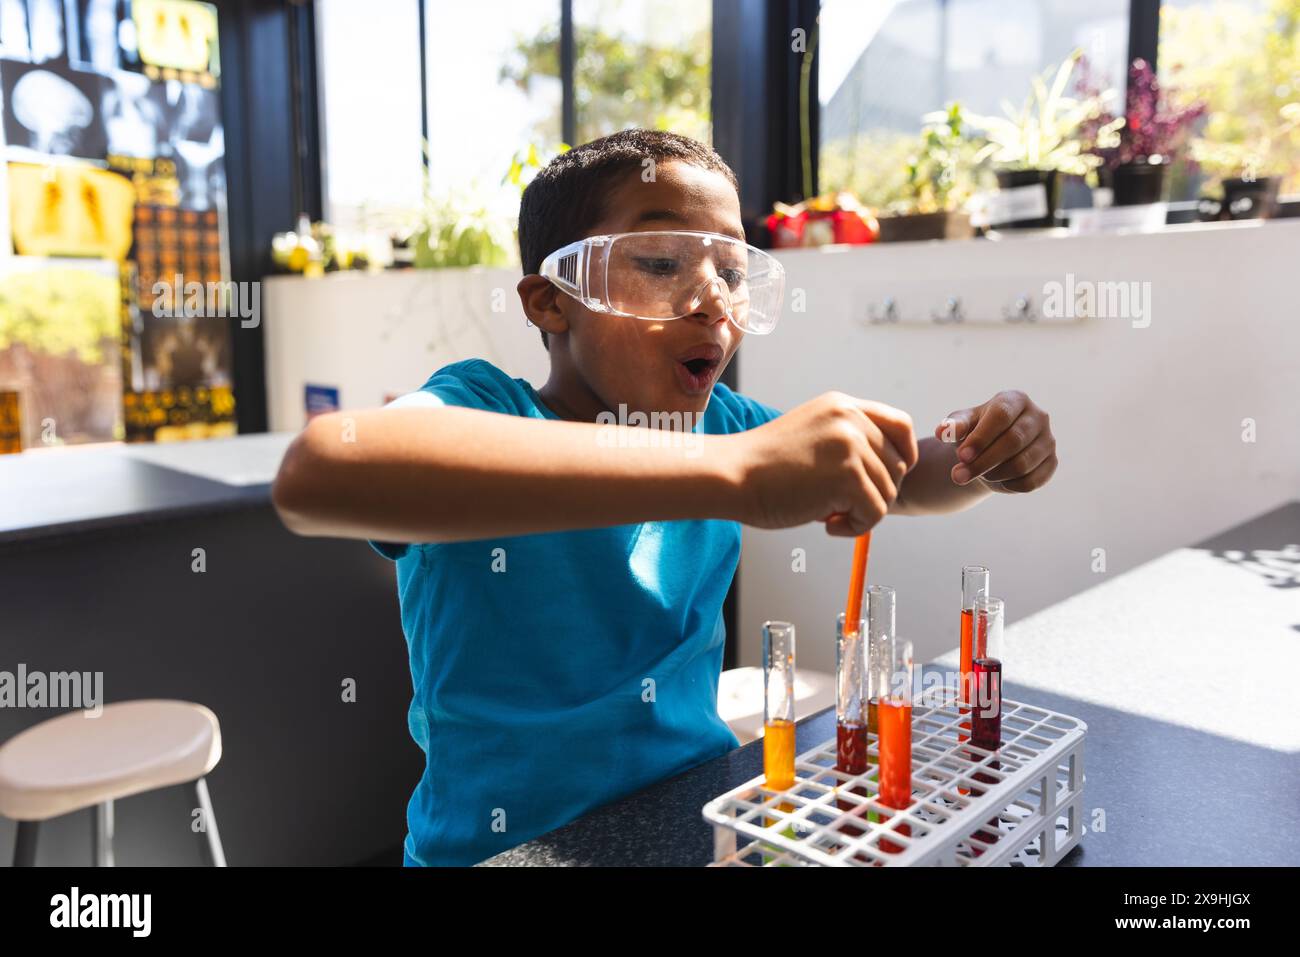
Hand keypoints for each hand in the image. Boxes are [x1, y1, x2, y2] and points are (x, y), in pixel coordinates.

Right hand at [732, 392, 918, 535]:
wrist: (732, 475)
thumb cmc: (764, 466)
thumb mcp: (812, 435)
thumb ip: (848, 442)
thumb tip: (890, 472)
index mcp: (843, 406)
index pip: (901, 425)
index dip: (904, 455)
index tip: (888, 478)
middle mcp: (851, 420)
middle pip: (898, 465)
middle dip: (876, 491)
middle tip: (839, 504)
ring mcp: (851, 446)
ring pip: (888, 493)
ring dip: (862, 512)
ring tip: (828, 514)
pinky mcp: (848, 477)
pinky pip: (875, 514)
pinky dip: (856, 527)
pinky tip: (828, 525)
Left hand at [936, 390, 1056, 492]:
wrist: (991, 453)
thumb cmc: (974, 433)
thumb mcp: (961, 426)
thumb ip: (953, 426)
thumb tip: (942, 432)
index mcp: (1015, 400)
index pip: (1002, 415)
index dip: (981, 437)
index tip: (961, 456)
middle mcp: (1038, 416)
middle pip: (1013, 441)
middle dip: (982, 462)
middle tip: (958, 475)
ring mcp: (1048, 440)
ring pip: (1022, 464)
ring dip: (994, 474)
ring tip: (977, 474)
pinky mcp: (1052, 463)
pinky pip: (1031, 481)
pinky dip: (1009, 486)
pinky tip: (997, 480)